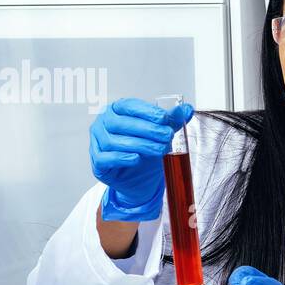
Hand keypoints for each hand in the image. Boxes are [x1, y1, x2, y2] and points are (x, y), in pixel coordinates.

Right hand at [90, 97, 193, 220]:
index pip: (128, 106)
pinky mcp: (97, 162)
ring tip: (159, 149)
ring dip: (139, 144)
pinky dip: (121, 157)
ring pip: (113, 141)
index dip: (146, 111)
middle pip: (120, 123)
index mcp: (117, 111)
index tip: (164, 118)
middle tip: (167, 136)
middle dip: (147, 129)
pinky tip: (136, 158)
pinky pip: (105, 158)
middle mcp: (103, 123)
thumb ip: (172, 121)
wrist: (139, 178)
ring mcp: (97, 142)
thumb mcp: (160, 134)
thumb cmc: (145, 151)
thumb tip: (187, 109)